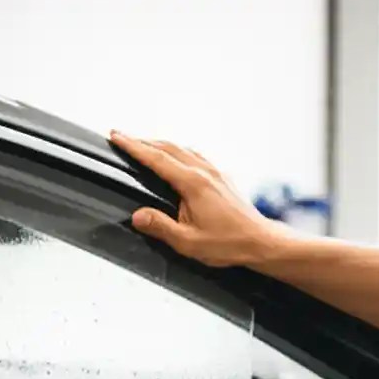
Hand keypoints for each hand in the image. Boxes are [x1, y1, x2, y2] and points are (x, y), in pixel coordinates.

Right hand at [108, 131, 289, 267]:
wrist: (260, 242)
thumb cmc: (228, 243)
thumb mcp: (188, 242)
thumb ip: (160, 227)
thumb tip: (138, 216)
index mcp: (193, 184)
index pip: (156, 158)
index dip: (134, 146)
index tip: (117, 137)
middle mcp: (204, 172)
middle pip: (168, 147)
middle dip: (142, 140)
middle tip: (121, 136)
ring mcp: (215, 172)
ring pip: (182, 149)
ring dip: (159, 143)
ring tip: (142, 144)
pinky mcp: (222, 177)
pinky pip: (195, 155)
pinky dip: (178, 151)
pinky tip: (175, 156)